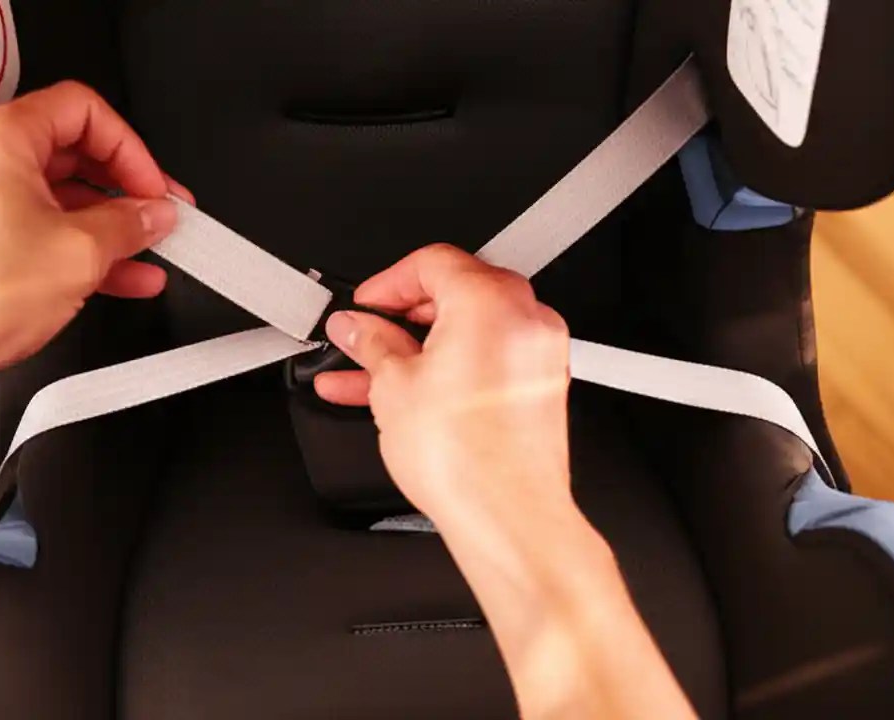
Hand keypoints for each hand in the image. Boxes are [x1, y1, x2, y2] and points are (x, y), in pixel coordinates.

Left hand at [0, 81, 192, 389]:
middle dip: (123, 189)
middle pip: (71, 153)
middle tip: (157, 217)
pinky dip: (74, 246)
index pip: (83, 111)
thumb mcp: (76, 255)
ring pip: (57, 198)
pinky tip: (115, 275)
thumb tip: (152, 214)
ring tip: (144, 254)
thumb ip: (127, 225)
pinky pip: (34, 227)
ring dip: (105, 227)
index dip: (131, 149)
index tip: (154, 187)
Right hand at [313, 244, 571, 522]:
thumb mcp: (393, 387)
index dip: (386, 283)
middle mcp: (525, 319)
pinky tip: (403, 391)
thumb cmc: (466, 460)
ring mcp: (537, 354)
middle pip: (452, 293)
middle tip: (360, 337)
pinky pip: (484, 359)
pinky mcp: (537, 387)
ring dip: (415, 347)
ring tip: (366, 371)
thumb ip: (371, 343)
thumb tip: (356, 328)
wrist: (508, 518)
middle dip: (399, 317)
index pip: (431, 262)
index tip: (362, 306)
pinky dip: (446, 367)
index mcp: (490, 301)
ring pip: (465, 331)